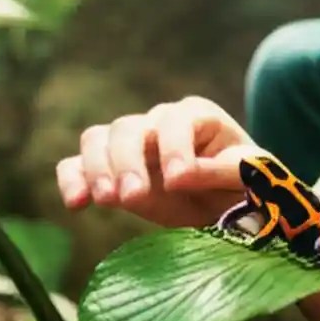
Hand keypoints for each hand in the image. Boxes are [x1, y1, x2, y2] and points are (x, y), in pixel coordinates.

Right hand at [54, 95, 261, 227]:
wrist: (228, 203)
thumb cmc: (243, 183)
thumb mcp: (246, 175)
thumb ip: (218, 171)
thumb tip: (179, 176)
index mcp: (196, 116)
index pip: (175, 122)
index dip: (174, 149)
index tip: (177, 180)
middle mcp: (157, 122)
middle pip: (129, 128)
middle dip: (128, 162)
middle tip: (133, 197)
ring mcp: (130, 143)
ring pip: (98, 139)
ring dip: (98, 169)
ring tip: (107, 201)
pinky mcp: (109, 168)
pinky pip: (77, 163)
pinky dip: (72, 179)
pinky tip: (76, 205)